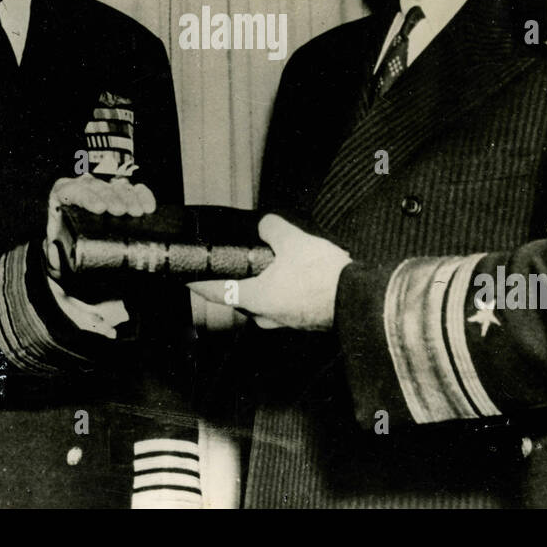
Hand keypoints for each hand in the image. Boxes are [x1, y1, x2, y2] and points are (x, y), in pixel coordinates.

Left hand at [43, 175, 156, 279]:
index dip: (86, 196)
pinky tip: (149, 206)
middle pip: (97, 186)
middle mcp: (84, 190)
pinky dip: (142, 195)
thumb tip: (53, 250)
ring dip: (129, 196)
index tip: (99, 208)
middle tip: (122, 211)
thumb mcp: (54, 253)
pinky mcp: (122, 195)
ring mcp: (105, 191)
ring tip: (137, 212)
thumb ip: (51, 255)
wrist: (78, 248)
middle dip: (111, 196)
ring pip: (116, 186)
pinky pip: (134, 189)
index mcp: (63, 198)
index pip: (72, 190)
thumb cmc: (65, 247)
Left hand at [188, 214, 351, 330]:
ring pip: (262, 305)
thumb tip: (266, 224)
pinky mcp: (303, 322)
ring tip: (267, 267)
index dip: (198, 284)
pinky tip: (292, 278)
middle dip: (235, 282)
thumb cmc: (323, 275)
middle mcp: (266, 316)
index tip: (187, 280)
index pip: (216, 293)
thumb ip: (272, 229)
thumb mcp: (293, 240)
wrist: (359, 300)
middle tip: (233, 264)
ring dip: (260, 288)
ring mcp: (285, 322)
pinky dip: (281, 293)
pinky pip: (282, 307)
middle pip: (239, 299)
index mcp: (256, 298)